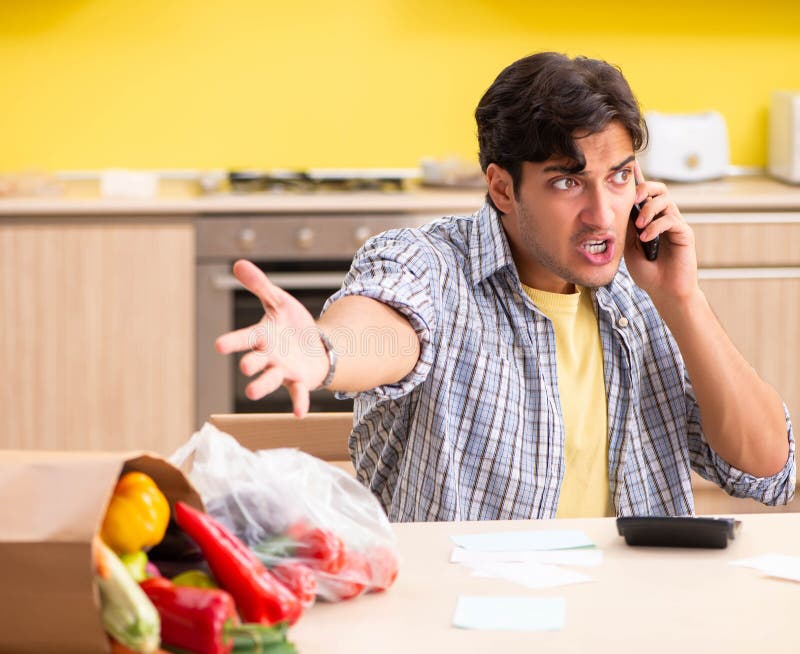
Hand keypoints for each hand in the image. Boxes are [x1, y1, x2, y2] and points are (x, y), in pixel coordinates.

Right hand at [214, 260, 330, 417]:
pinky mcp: (299, 381)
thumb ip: (260, 286)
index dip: (233, 341)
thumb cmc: (292, 325)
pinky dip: (298, 402)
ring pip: (270, 379)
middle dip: (250, 363)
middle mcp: (268, 356)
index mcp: (262, 336)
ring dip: (262, 385)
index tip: (219, 345)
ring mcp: (283, 370)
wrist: (316, 346)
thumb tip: (239, 263)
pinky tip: (299, 413)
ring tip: (252, 392)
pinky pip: (297, 393)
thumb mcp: (279, 301)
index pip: (245, 338)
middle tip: (245, 366)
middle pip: (256, 361)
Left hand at [624, 160, 699, 304]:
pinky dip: (656, 226)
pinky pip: (671, 219)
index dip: (638, 179)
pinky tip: (646, 237)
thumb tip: (619, 206)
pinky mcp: (684, 233)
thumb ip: (627, 226)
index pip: (644, 194)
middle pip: (659, 188)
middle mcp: (664, 217)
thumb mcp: (629, 246)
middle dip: (645, 189)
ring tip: (639, 226)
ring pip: (665, 200)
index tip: (629, 164)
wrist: (664, 291)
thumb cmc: (647, 271)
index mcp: (649, 218)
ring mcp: (675, 224)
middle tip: (632, 200)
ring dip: (649, 209)